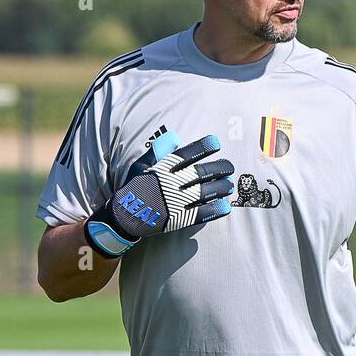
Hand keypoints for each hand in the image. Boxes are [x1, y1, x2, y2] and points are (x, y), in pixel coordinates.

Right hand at [85, 134, 234, 257]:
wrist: (125, 216)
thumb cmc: (134, 188)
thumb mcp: (141, 166)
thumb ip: (158, 151)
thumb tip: (175, 135)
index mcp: (163, 168)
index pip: (187, 154)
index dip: (204, 147)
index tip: (216, 144)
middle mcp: (171, 184)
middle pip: (201, 173)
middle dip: (219, 168)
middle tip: (230, 167)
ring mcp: (176, 202)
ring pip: (205, 192)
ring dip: (221, 187)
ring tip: (230, 185)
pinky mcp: (179, 219)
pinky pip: (201, 214)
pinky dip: (215, 210)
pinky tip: (225, 206)